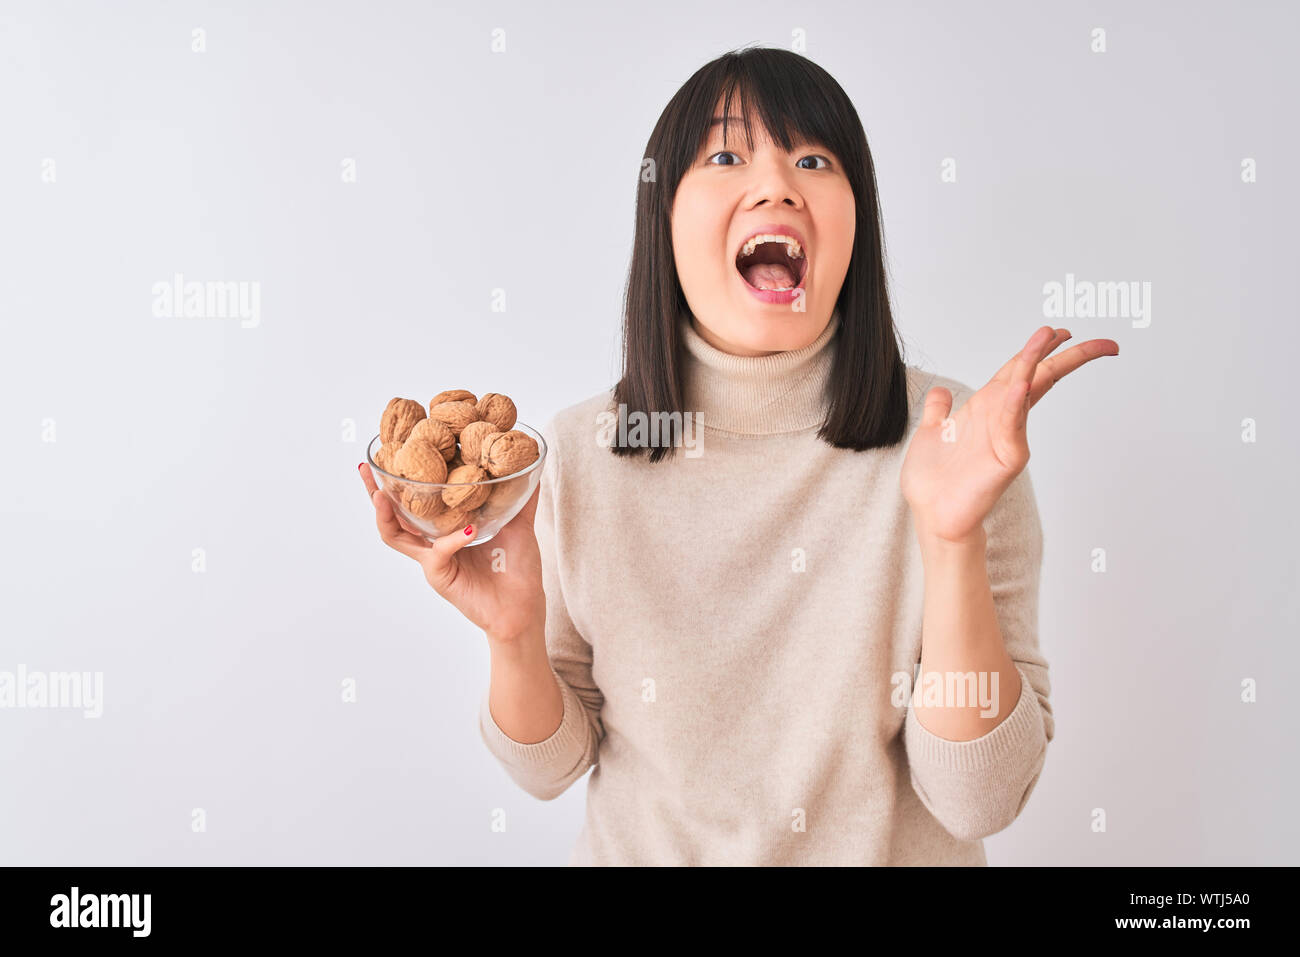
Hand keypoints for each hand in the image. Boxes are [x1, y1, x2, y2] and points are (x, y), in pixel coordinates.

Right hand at [358, 463, 545, 643]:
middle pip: (392, 517)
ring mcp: (433, 561)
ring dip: (386, 514)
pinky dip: (453, 539)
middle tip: (367, 468)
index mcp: (445, 530)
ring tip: (381, 494)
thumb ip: (519, 499)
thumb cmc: (517, 571)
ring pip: (395, 536)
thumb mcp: (519, 526)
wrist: (523, 607)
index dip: (401, 481)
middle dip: (374, 492)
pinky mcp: (440, 576)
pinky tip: (470, 530)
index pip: (415, 502)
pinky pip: (438, 552)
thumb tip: (530, 467)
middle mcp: (432, 544)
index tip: (392, 453)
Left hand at [900, 325, 1118, 544]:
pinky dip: (1016, 402)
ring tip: (1051, 338)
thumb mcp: (930, 434)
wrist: (932, 515)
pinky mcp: (1006, 460)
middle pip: (1039, 379)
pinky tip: (1022, 382)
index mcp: (986, 410)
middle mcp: (1002, 420)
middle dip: (1067, 357)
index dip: (1038, 351)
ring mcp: (1008, 439)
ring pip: (1026, 392)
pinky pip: (1012, 424)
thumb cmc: (934, 482)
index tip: (1058, 332)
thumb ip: (938, 411)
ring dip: (1037, 363)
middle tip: (1097, 340)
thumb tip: (941, 391)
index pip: (1020, 373)